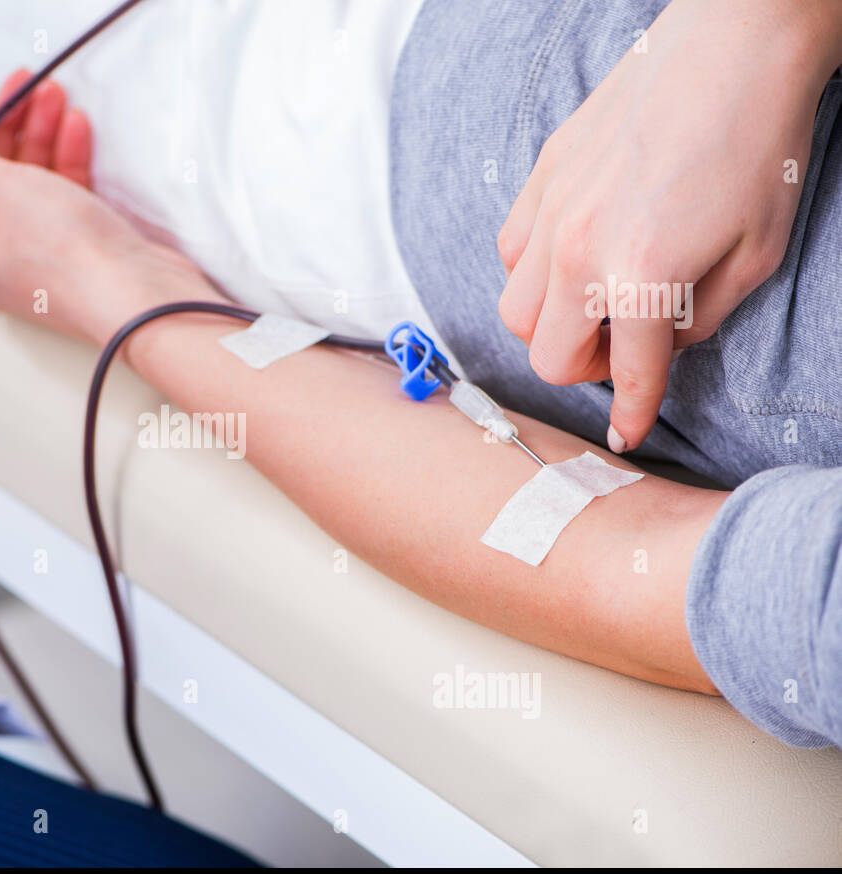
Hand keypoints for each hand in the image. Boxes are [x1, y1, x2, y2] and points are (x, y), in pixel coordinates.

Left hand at [0, 73, 212, 345]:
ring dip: (37, 135)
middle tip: (19, 90)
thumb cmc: (65, 258)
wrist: (135, 295)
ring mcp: (33, 254)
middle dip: (1, 128)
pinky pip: (59, 196)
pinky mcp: (73, 248)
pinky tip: (76, 129)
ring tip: (54, 97)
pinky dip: (64, 159)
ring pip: (24, 183)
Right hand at [496, 0, 841, 451]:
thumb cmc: (759, 144)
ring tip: (595, 304)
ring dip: (552, 325)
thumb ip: (702, 318)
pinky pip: (509, 254)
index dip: (632, 414)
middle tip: (623, 349)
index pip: (627, 374)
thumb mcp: (758, 253)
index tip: (628, 434)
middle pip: (546, 356)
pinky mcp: (541, 179)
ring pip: (515, 312)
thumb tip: (666, 341)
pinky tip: (574, 256)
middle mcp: (580, 253)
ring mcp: (551, 213)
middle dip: (585, 370)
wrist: (735, 45)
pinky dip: (533, 274)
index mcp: (642, 277)